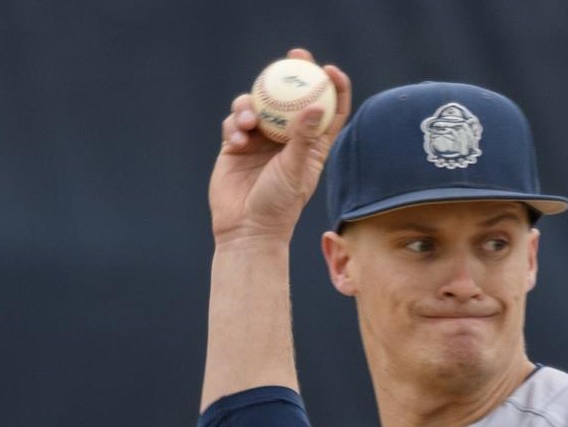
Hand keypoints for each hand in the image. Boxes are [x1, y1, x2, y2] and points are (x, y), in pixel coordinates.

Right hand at [209, 48, 351, 244]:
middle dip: (293, 72)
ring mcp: (260, 140)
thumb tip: (315, 106)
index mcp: (311, 144)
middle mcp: (286, 138)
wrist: (245, 229)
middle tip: (293, 57)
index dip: (332, 86)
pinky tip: (237, 139)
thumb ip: (304, 138)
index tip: (328, 69)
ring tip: (250, 122)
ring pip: (258, 104)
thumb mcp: (295, 170)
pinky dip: (235, 125)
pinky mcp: (235, 144)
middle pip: (292, 96)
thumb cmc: (278, 205)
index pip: (328, 109)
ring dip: (252, 105)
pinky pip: (234, 122)